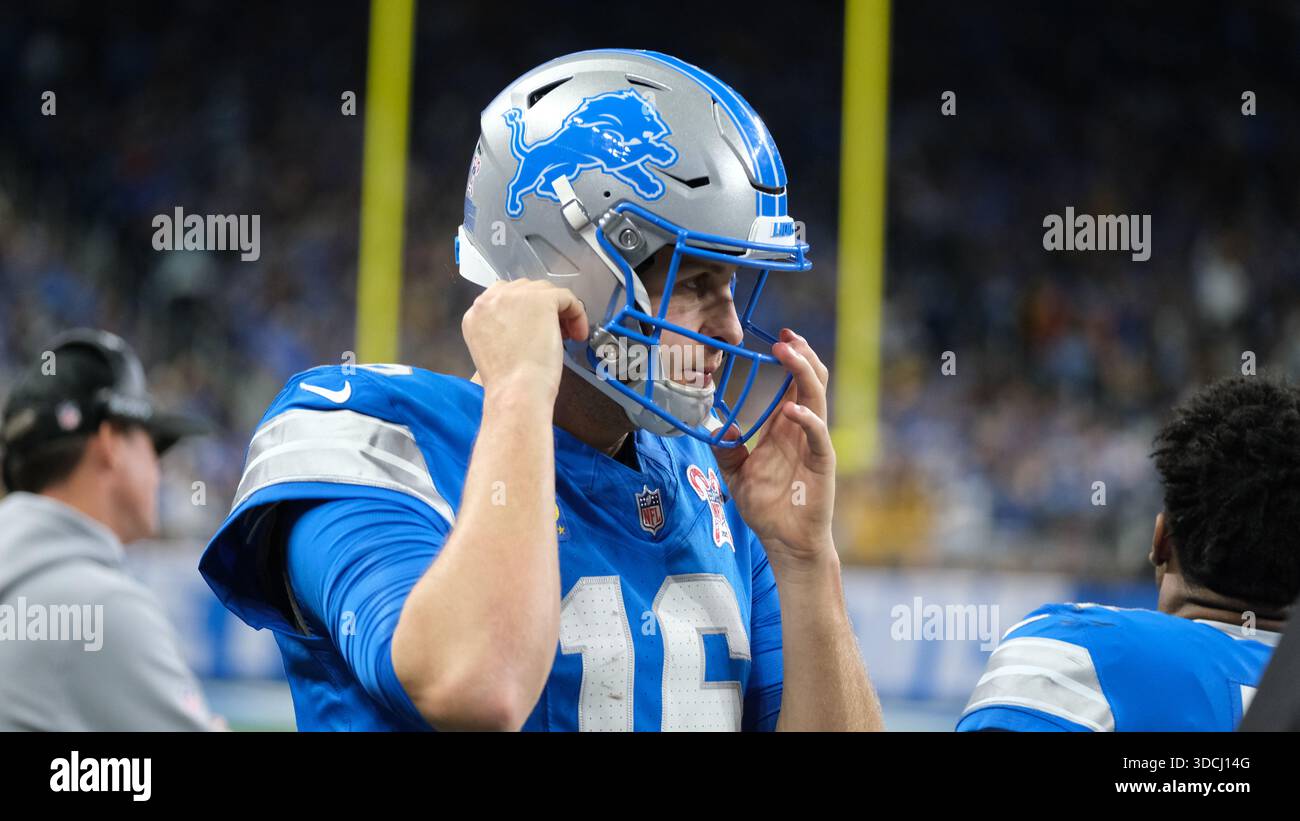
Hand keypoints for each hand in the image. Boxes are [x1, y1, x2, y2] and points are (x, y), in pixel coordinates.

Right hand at [461, 279, 588, 400]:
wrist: (516, 389)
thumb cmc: (506, 382)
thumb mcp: (492, 350)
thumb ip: (500, 330)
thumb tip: (525, 325)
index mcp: (475, 313)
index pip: (503, 299)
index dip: (523, 313)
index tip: (535, 332)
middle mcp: (491, 298)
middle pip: (524, 291)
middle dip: (541, 310)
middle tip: (554, 333)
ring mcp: (515, 296)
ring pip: (544, 291)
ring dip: (558, 311)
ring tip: (567, 335)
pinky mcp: (541, 299)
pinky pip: (565, 296)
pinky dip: (576, 312)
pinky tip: (578, 333)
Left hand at [711, 329, 835, 567]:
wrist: (786, 542)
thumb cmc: (767, 507)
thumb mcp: (736, 474)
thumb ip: (726, 449)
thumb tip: (718, 426)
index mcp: (784, 427)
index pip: (793, 382)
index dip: (791, 357)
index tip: (778, 337)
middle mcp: (802, 429)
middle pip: (811, 381)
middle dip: (801, 355)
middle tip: (785, 337)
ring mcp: (814, 444)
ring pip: (817, 398)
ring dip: (804, 372)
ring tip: (789, 353)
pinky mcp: (821, 463)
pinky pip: (817, 435)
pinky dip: (806, 419)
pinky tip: (791, 410)